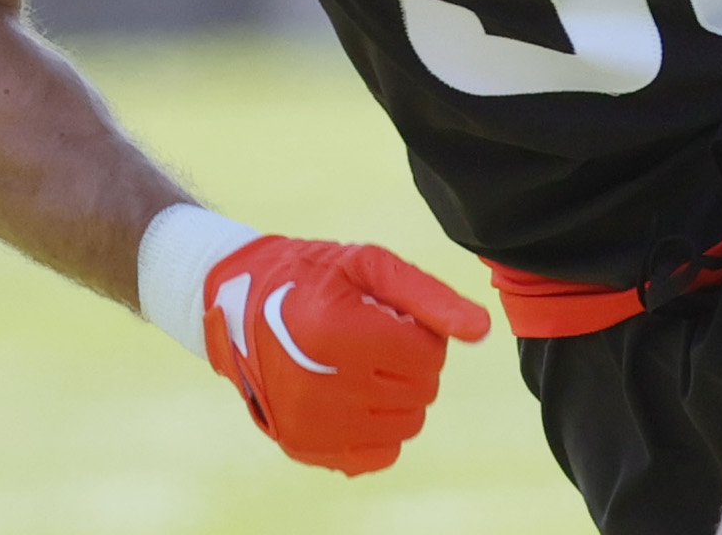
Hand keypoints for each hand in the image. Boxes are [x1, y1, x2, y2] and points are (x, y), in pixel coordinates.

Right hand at [200, 236, 492, 473]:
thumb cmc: (315, 278)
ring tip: (362, 363)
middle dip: (411, 361)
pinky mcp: (306, 447)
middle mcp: (323, 386)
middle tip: (374, 337)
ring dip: (399, 393)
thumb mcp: (371, 266)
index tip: (390, 316)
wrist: (240, 307)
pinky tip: (354, 395)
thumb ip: (430, 297)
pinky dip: (378, 427)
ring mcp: (313, 423)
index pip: (429, 353)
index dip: (419, 330)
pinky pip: (380, 454)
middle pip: (422, 389)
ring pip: (408, 422)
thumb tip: (481, 331)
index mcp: (339, 334)